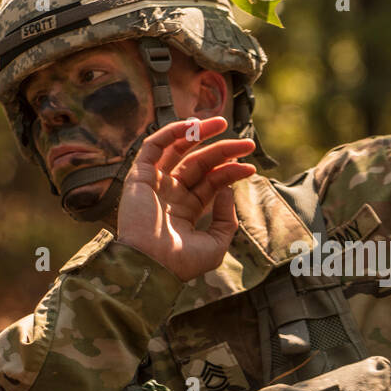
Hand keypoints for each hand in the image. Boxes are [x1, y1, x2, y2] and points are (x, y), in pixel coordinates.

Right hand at [115, 116, 256, 281]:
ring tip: (222, 123)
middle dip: (223, 151)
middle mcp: (170, 194)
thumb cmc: (181, 263)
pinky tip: (193, 125)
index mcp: (186, 210)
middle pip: (200, 163)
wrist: (150, 267)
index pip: (212, 183)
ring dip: (199, 134)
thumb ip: (226, 219)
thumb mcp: (215, 245)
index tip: (251, 168)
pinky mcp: (139, 176)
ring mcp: (155, 184)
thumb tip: (228, 190)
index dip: (230, 173)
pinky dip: (172, 132)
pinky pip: (154, 146)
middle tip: (248, 144)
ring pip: (178, 150)